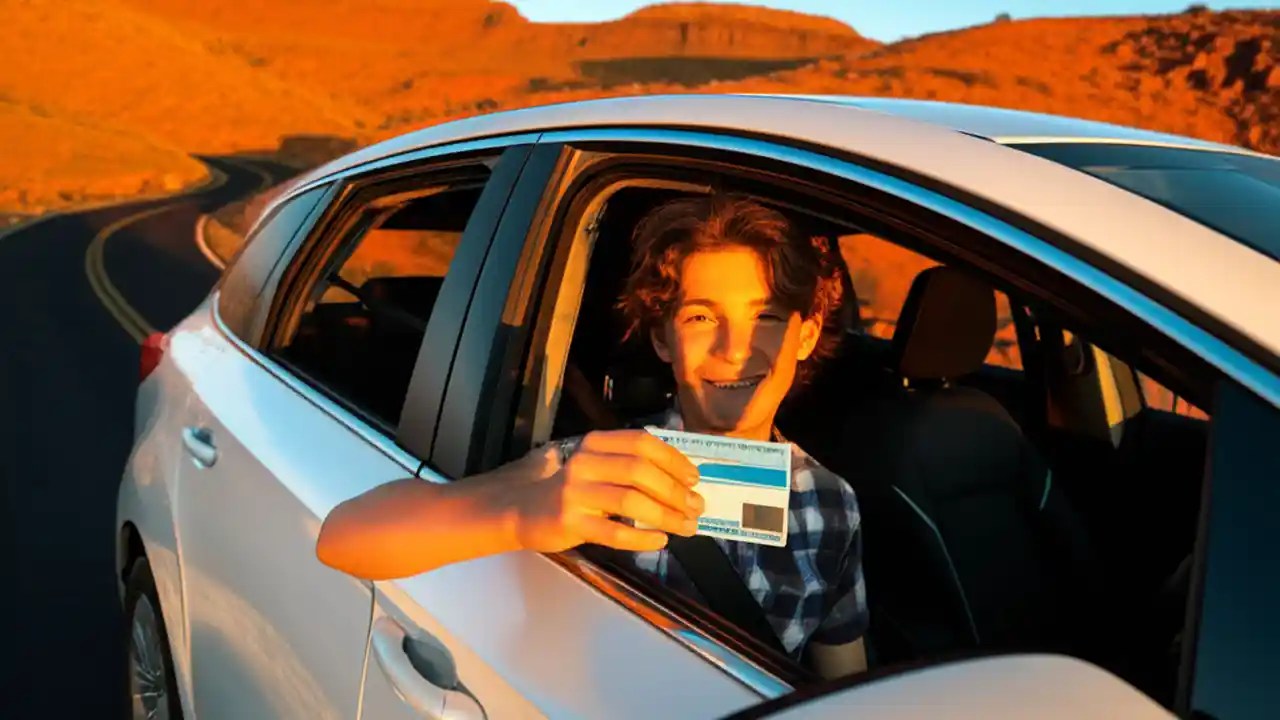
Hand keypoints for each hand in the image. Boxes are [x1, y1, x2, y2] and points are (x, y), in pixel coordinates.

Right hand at [503, 430, 704, 553]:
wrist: (523, 510)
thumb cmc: (571, 490)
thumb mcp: (597, 467)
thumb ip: (630, 467)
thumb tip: (682, 482)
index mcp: (595, 444)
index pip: (641, 443)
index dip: (673, 459)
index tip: (694, 478)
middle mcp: (584, 463)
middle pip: (640, 471)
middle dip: (675, 490)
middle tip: (696, 507)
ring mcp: (575, 493)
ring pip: (631, 501)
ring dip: (666, 515)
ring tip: (686, 526)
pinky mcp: (570, 523)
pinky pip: (614, 532)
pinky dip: (642, 537)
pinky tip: (659, 541)